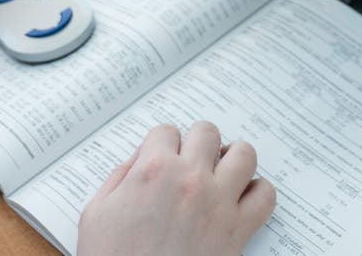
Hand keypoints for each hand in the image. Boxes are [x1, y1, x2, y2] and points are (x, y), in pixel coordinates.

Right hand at [77, 122, 275, 255]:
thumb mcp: (96, 213)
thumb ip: (119, 177)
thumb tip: (140, 160)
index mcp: (153, 171)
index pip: (166, 131)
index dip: (162, 145)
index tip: (162, 157)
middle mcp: (190, 179)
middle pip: (206, 133)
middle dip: (197, 144)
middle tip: (191, 161)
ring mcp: (218, 202)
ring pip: (244, 154)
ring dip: (233, 158)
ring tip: (223, 171)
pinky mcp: (238, 230)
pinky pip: (266, 195)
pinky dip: (258, 192)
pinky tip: (242, 198)